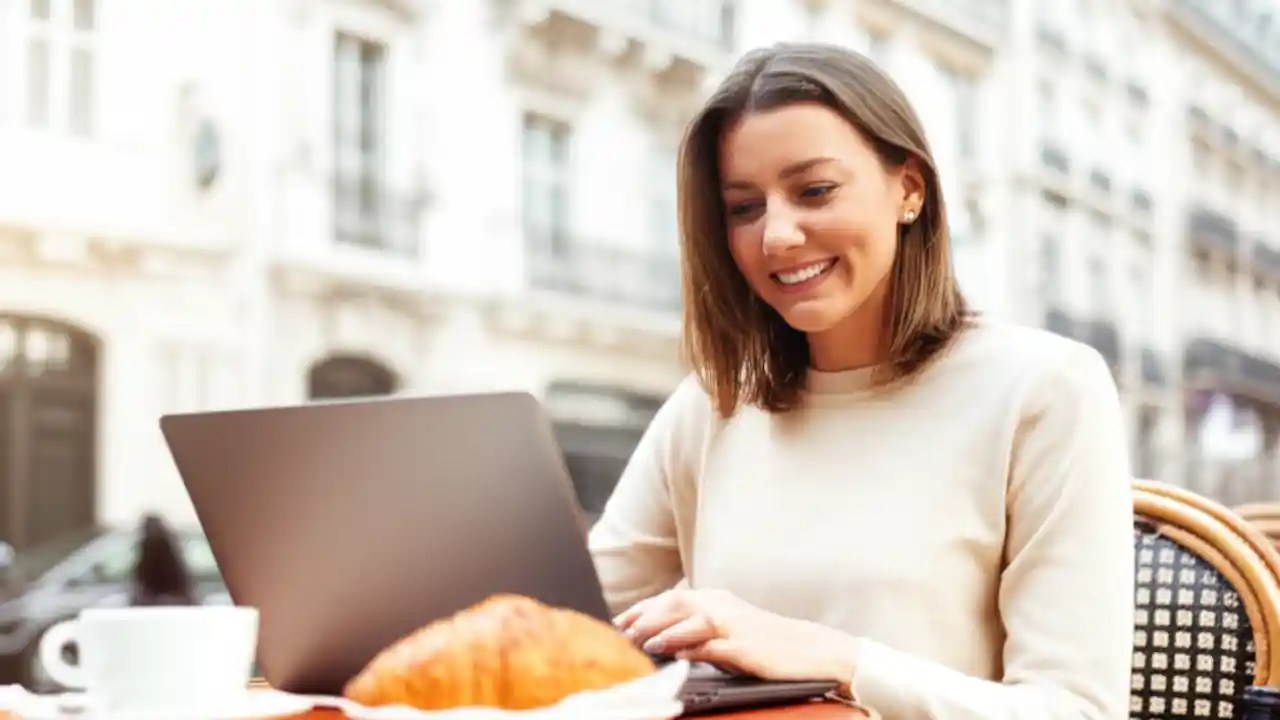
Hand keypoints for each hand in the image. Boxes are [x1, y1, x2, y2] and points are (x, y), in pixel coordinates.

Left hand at [614, 588, 862, 692]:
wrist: (811, 648)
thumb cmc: (767, 640)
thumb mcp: (731, 624)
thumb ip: (699, 625)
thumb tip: (661, 635)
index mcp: (718, 598)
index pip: (672, 597)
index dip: (643, 608)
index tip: (620, 620)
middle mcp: (723, 606)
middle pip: (676, 604)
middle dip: (645, 617)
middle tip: (622, 632)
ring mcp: (735, 625)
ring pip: (691, 620)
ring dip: (664, 631)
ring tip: (641, 643)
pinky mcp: (745, 647)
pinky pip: (713, 646)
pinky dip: (692, 649)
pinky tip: (676, 656)